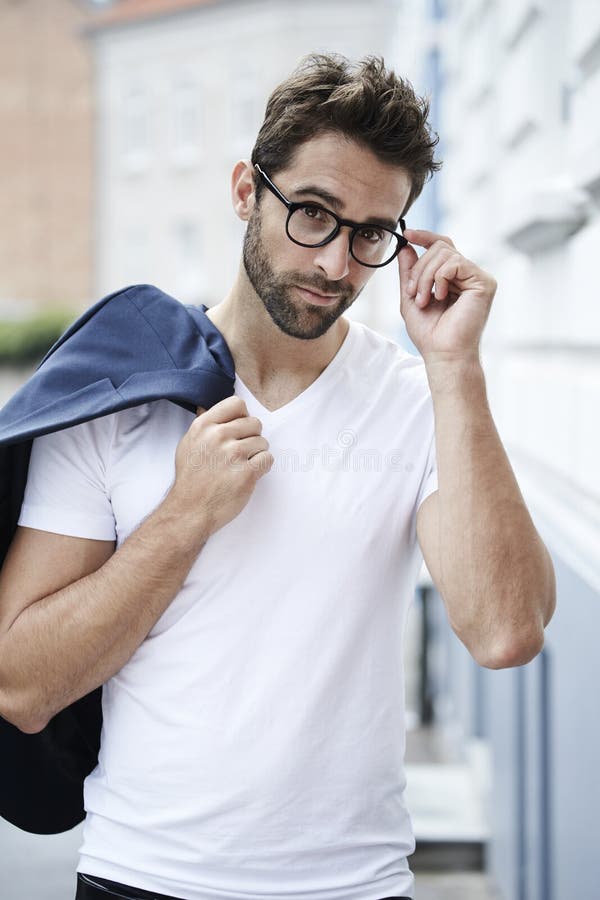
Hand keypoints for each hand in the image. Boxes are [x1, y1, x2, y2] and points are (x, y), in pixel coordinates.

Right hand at [169, 396, 272, 535]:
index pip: (236, 404)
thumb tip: (209, 407)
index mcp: (203, 426)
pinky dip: (262, 467)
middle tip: (240, 454)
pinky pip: (268, 458)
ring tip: (241, 466)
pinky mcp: (247, 473)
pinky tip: (249, 474)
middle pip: (254, 423)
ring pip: (263, 441)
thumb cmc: (191, 479)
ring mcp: (233, 454)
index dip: (242, 416)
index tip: (239, 429)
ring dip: (257, 454)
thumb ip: (204, 426)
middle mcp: (218, 436)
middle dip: (252, 437)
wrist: (190, 510)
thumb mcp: (188, 444)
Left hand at [398, 229, 496, 363]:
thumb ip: (409, 272)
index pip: (442, 247)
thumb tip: (406, 246)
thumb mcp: (410, 297)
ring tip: (424, 300)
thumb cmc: (429, 333)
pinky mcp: (484, 283)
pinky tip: (440, 297)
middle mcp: (467, 275)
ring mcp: (477, 278)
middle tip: (413, 293)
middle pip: (440, 248)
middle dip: (419, 268)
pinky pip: (455, 263)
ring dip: (426, 276)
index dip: (424, 236)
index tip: (406, 234)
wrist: (443, 354)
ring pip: (445, 254)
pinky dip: (439, 278)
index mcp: (453, 278)